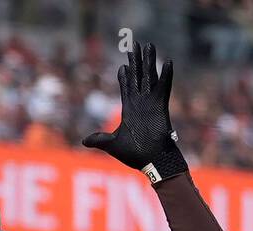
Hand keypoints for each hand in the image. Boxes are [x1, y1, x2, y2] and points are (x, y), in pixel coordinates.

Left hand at [82, 42, 186, 182]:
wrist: (152, 162)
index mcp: (130, 110)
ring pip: (149, 76)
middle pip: (138, 76)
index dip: (125, 76)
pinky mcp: (161, 106)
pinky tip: (168, 62)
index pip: (126, 87)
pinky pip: (164, 87)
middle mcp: (141, 103)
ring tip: (149, 45)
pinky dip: (166, 75)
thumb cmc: (135, 155)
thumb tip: (84, 141)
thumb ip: (99, 140)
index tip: (123, 64)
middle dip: (136, 61)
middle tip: (135, 45)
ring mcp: (151, 103)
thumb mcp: (112, 145)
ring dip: (150, 61)